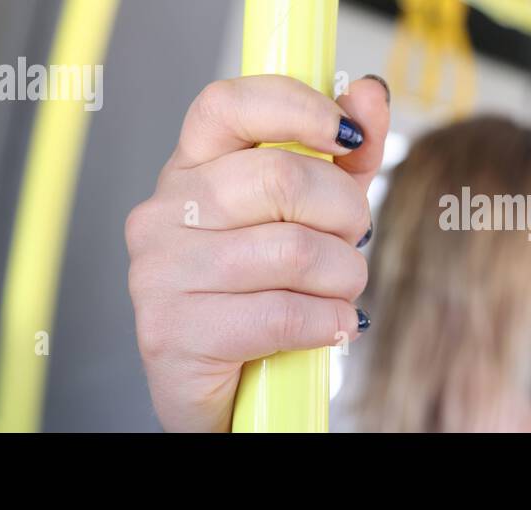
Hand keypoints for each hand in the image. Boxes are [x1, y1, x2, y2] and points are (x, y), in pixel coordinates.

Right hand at [125, 75, 389, 431]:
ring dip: (344, 277)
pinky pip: (281, 314)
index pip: (229, 104)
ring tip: (341, 293)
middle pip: (280, 179)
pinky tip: (332, 326)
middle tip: (353, 240)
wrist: (229, 394)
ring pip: (292, 251)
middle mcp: (164, 213)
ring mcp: (160, 272)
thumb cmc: (266, 296)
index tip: (348, 137)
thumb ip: (342, 158)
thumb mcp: (311, 218)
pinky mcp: (173, 333)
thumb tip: (369, 93)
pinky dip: (328, 322)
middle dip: (344, 213)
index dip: (298, 109)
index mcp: (191, 169)